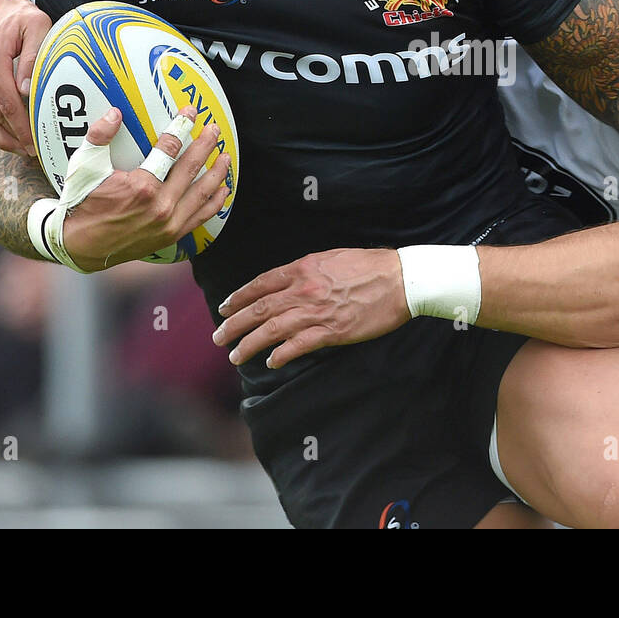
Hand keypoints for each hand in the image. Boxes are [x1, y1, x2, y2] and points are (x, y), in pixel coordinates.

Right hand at [60, 105, 231, 271]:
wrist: (81, 245)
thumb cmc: (83, 203)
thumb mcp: (84, 167)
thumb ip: (99, 137)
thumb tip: (114, 113)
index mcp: (141, 187)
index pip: (169, 149)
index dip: (181, 127)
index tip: (191, 113)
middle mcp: (160, 206)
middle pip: (191, 168)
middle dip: (206, 145)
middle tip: (214, 129)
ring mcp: (169, 223)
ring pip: (202, 193)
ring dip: (217, 173)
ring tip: (226, 156)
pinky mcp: (172, 235)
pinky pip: (201, 216)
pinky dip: (215, 202)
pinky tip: (223, 189)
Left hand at [213, 248, 410, 368]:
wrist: (400, 279)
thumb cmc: (370, 266)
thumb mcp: (332, 257)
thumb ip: (307, 269)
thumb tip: (289, 280)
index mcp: (303, 268)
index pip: (260, 284)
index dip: (239, 297)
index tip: (224, 307)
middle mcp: (303, 289)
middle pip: (259, 309)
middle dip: (234, 324)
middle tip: (218, 338)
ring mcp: (316, 311)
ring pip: (271, 330)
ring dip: (249, 344)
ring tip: (235, 355)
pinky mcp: (332, 331)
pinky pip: (298, 346)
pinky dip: (281, 355)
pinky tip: (271, 362)